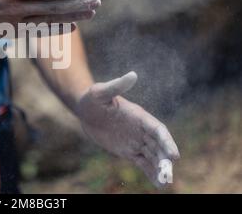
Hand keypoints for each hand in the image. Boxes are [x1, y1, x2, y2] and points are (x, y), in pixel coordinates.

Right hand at [0, 0, 100, 31]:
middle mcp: (15, 9)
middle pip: (51, 8)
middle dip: (76, 5)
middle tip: (97, 3)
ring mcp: (15, 23)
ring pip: (49, 21)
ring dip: (72, 17)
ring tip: (91, 12)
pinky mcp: (14, 32)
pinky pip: (40, 30)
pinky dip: (57, 28)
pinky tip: (72, 26)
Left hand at [74, 72, 179, 186]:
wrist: (84, 110)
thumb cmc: (92, 98)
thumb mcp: (101, 92)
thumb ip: (117, 85)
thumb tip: (132, 75)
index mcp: (139, 116)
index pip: (158, 130)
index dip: (167, 142)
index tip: (174, 155)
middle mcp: (141, 130)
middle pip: (159, 146)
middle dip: (165, 160)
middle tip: (168, 175)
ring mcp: (136, 141)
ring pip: (153, 156)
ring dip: (161, 169)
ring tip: (166, 183)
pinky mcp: (128, 151)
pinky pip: (143, 163)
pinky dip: (151, 173)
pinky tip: (159, 185)